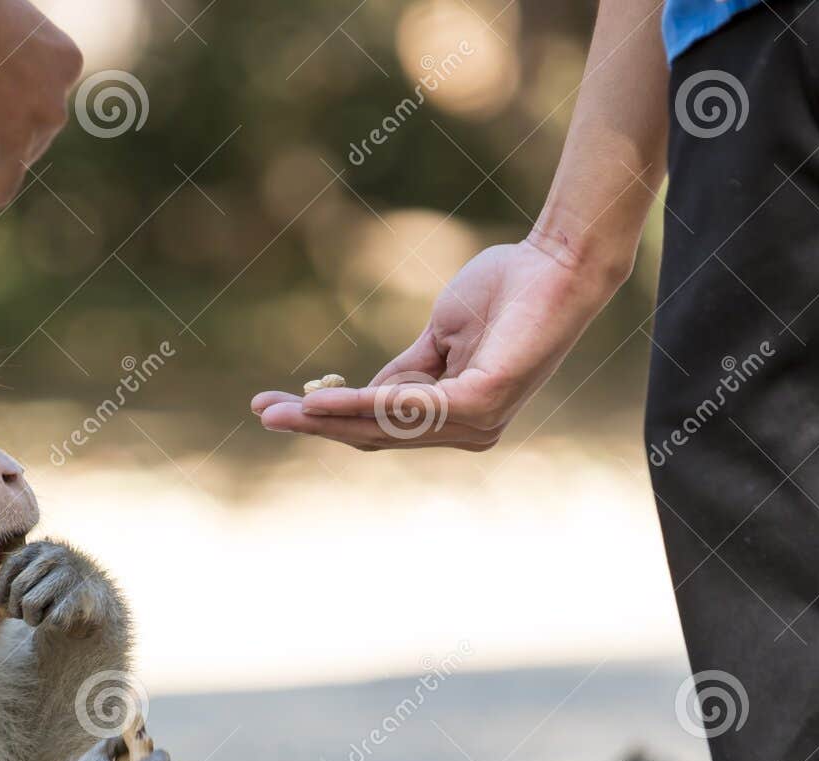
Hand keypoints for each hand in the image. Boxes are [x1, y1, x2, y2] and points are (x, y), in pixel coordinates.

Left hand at [0, 540, 115, 635]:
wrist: (95, 602)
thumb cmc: (54, 589)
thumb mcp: (33, 573)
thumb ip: (13, 575)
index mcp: (41, 547)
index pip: (8, 568)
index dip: (0, 591)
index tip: (2, 606)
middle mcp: (57, 556)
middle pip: (18, 588)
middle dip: (15, 608)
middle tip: (22, 616)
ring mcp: (70, 575)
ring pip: (29, 604)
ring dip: (30, 618)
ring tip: (39, 617)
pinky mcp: (79, 598)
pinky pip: (48, 619)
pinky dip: (48, 624)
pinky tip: (57, 620)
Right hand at [250, 237, 623, 449]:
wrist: (556, 264)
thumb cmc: (506, 291)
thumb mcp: (439, 336)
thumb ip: (405, 371)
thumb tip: (363, 393)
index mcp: (459, 418)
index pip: (382, 429)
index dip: (328, 421)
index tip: (275, 406)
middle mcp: (469, 432)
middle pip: (375, 437)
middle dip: (315, 426)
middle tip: (263, 414)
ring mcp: (476, 424)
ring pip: (384, 428)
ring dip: (326, 420)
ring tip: (280, 411)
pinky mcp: (481, 404)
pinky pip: (406, 409)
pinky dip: (360, 405)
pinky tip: (321, 402)